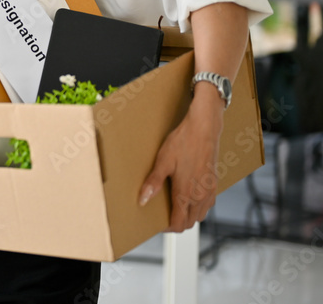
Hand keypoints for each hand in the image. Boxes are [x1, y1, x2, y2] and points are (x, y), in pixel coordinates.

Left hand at [138, 92, 223, 231]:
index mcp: (186, 194)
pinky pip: (207, 204)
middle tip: (163, 216)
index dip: (168, 228)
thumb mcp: (163, 162)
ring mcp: (210, 191)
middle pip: (190, 222)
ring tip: (174, 207)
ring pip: (200, 215)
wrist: (204, 129)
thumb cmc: (183, 142)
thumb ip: (153, 183)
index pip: (179, 224)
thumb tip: (142, 200)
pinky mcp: (214, 183)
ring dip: (188, 216)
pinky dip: (198, 207)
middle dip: (177, 223)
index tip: (158, 224)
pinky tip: (188, 197)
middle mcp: (201, 196)